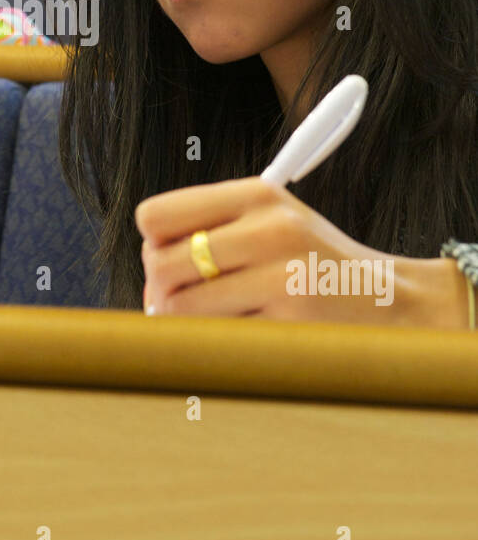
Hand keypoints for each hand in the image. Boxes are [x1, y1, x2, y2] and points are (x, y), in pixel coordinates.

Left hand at [135, 177, 463, 326]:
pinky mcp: (290, 324)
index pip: (157, 215)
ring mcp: (281, 277)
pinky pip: (218, 340)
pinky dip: (218, 346)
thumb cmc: (314, 265)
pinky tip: (244, 336)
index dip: (151, 243)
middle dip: (160, 291)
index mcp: (257, 193)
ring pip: (182, 309)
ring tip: (213, 320)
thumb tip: (146, 268)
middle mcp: (269, 229)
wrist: (392, 301)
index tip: (166, 260)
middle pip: (160, 264)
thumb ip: (212, 229)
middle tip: (178, 302)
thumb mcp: (272, 221)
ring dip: (185, 325)